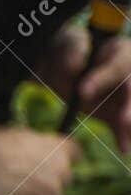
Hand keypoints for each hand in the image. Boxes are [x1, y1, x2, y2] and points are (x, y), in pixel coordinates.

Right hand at [0, 125, 78, 194]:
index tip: (52, 164)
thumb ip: (38, 148)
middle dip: (49, 179)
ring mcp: (54, 191)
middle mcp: (63, 169)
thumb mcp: (23, 136)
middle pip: (65, 178)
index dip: (61, 160)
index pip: (74, 155)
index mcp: (59, 147)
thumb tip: (37, 159)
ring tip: (16, 194)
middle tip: (24, 181)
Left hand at [73, 34, 130, 152]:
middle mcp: (130, 75)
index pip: (118, 65)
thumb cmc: (73, 51)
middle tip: (123, 121)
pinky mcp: (118, 115)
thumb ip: (73, 52)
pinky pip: (122, 127)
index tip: (82, 92)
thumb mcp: (70, 45)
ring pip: (130, 109)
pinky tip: (124, 149)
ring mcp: (127, 97)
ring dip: (128, 125)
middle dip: (130, 107)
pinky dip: (124, 138)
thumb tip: (73, 69)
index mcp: (122, 52)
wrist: (69, 68)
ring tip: (125, 137)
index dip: (102, 79)